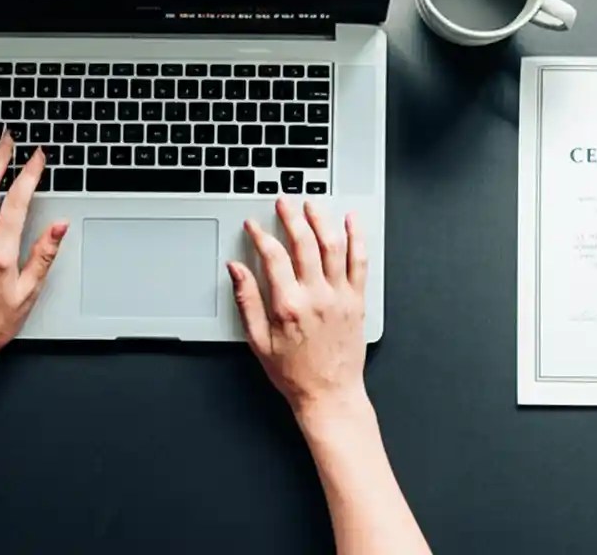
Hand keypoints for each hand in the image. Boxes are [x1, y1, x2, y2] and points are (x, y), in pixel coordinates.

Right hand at [228, 198, 368, 419]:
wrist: (330, 394)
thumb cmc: (294, 373)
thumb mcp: (258, 341)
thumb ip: (246, 300)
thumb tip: (236, 270)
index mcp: (288, 306)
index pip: (273, 256)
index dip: (260, 235)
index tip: (253, 225)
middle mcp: (316, 296)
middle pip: (304, 243)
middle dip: (291, 216)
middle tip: (283, 202)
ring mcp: (340, 296)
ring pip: (333, 245)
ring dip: (322, 219)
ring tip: (311, 204)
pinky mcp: (357, 300)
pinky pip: (360, 261)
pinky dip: (357, 237)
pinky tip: (352, 221)